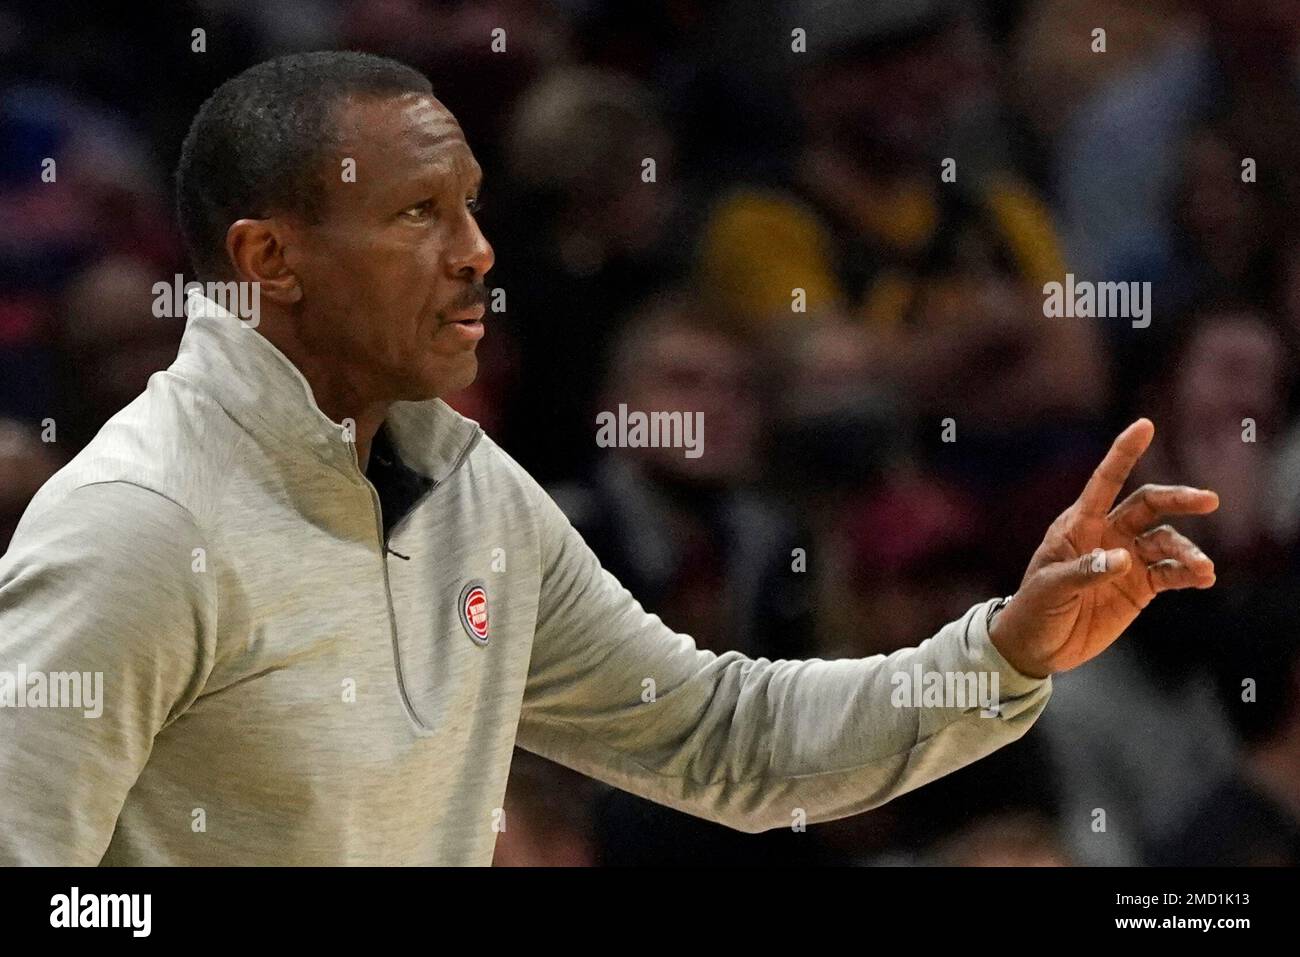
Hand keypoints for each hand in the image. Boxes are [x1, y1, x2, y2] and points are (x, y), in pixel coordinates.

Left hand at [988, 419, 1217, 677]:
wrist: (1037, 646)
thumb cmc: (1034, 608)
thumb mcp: (1050, 588)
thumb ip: (1084, 571)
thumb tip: (1123, 558)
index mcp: (1078, 525)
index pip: (1104, 482)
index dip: (1124, 453)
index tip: (1144, 426)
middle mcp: (1108, 535)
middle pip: (1149, 506)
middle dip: (1179, 499)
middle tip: (1208, 500)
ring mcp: (1127, 560)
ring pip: (1166, 542)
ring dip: (1188, 552)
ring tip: (1203, 569)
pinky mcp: (1139, 586)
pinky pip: (1171, 573)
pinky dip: (1189, 573)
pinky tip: (1204, 577)